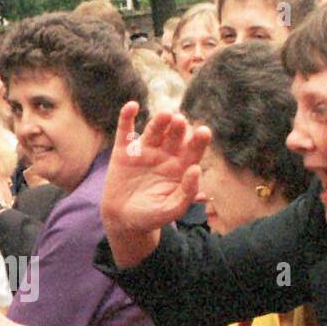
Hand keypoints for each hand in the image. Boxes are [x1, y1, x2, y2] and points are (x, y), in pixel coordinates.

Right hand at [101, 102, 208, 266]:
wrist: (122, 220)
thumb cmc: (151, 216)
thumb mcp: (171, 210)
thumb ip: (186, 193)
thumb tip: (196, 169)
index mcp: (180, 167)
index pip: (193, 150)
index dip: (199, 141)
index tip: (204, 132)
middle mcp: (164, 154)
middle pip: (174, 136)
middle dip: (178, 128)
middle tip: (180, 121)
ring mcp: (144, 150)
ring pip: (154, 130)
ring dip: (159, 121)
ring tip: (165, 114)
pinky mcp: (124, 151)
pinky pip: (125, 130)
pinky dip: (127, 117)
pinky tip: (132, 106)